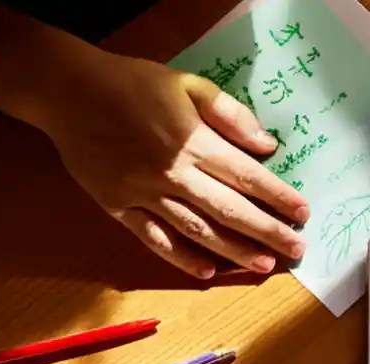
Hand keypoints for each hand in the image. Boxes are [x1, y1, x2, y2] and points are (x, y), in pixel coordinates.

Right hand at [37, 50, 308, 278]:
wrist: (66, 91)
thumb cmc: (133, 83)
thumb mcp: (188, 84)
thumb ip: (230, 114)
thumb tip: (267, 144)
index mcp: (194, 142)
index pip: (248, 176)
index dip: (278, 197)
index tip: (303, 214)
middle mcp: (174, 174)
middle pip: (230, 211)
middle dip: (268, 232)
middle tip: (296, 250)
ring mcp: (145, 194)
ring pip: (198, 231)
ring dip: (234, 252)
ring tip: (263, 266)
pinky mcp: (119, 207)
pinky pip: (154, 239)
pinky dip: (180, 258)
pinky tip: (206, 272)